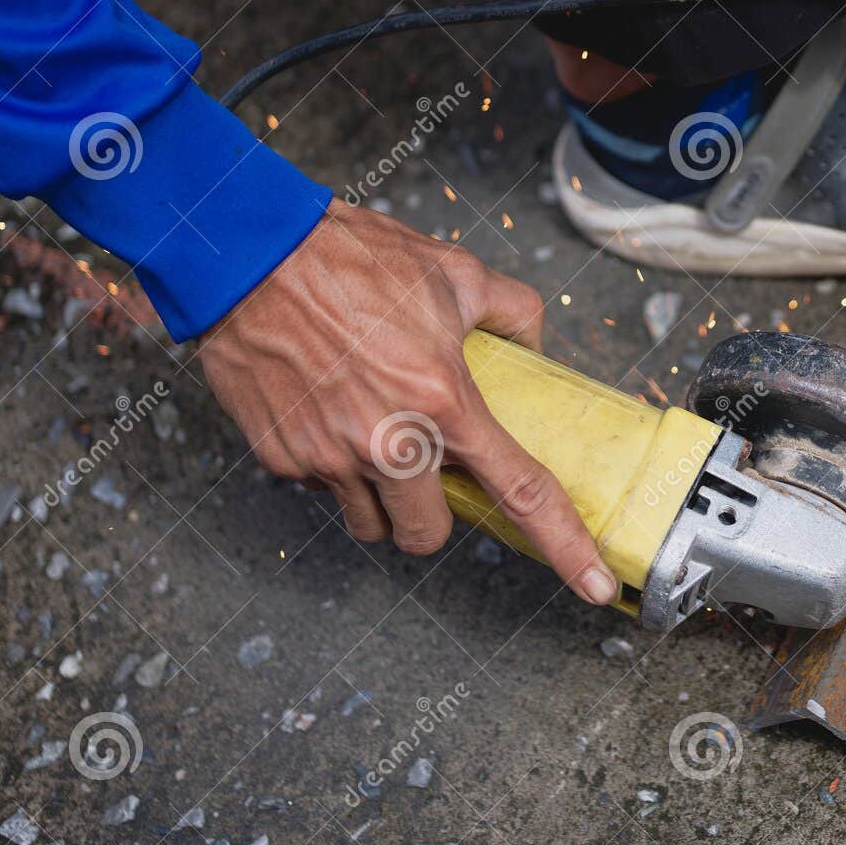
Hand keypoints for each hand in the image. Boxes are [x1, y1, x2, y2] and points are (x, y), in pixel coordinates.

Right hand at [198, 199, 618, 605]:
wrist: (249, 255)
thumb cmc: (349, 258)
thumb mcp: (453, 271)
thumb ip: (510, 312)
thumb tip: (532, 345)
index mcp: (443, 401)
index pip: (521, 491)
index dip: (565, 546)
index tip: (597, 589)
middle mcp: (389, 443)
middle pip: (428, 534)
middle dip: (432, 513)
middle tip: (426, 468)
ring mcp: (330, 458)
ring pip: (371, 523)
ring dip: (381, 498)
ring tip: (369, 434)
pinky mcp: (283, 459)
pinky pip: (320, 487)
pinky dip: (330, 463)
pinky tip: (324, 409)